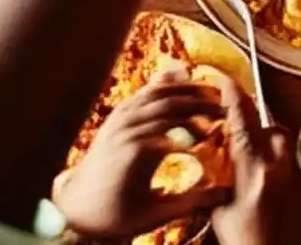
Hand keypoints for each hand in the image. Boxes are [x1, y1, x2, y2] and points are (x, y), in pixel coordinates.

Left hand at [52, 71, 227, 236]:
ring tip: (207, 92)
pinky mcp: (114, 120)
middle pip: (170, 103)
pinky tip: (178, 84)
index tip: (223, 127)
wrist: (74, 212)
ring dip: (184, 90)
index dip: (205, 122)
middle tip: (222, 107)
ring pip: (155, 93)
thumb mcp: (155, 215)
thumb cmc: (114, 216)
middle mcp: (128, 130)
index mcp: (139, 151)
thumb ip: (192, 202)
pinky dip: (162, 87)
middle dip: (200, 101)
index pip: (180, 124)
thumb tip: (226, 194)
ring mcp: (118, 122)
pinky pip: (140, 95)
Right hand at [211, 76, 299, 244]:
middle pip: (272, 130)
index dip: (233, 98)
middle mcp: (280, 171)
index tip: (227, 81)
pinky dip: (283, 171)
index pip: (242, 124)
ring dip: (271, 149)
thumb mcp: (221, 215)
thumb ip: (222, 182)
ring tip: (257, 169)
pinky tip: (272, 190)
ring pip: (287, 147)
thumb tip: (221, 162)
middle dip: (257, 130)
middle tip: (242, 142)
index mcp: (253, 173)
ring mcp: (300, 180)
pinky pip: (297, 168)